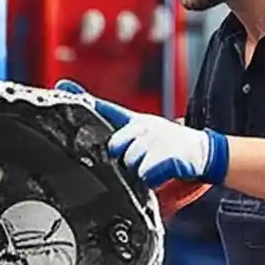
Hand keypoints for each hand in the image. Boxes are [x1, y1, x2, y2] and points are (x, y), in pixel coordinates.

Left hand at [55, 79, 229, 187]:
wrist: (202, 153)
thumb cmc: (169, 146)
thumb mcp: (144, 134)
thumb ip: (120, 136)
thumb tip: (102, 139)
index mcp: (135, 121)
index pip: (105, 108)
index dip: (81, 98)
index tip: (61, 86)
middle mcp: (143, 125)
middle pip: (114, 146)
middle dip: (123, 157)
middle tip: (140, 158)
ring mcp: (156, 138)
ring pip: (130, 162)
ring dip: (139, 171)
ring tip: (153, 165)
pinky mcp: (168, 154)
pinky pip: (146, 174)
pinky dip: (153, 179)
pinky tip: (162, 172)